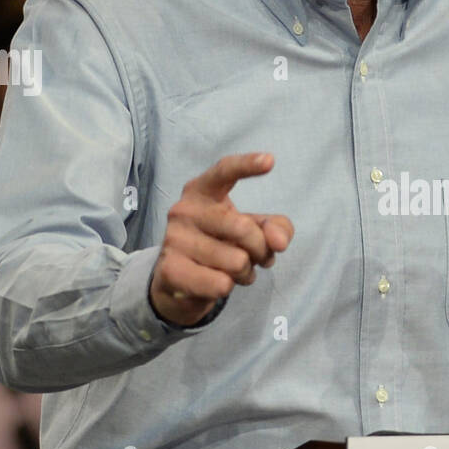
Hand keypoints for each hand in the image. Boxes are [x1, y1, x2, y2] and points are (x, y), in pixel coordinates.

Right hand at [149, 152, 293, 326]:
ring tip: (233, 271)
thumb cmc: (221, 245)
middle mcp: (184, 209)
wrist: (177, 281)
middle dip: (260, 249)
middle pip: (244, 228)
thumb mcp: (254, 230)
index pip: (224, 172)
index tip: (270, 161)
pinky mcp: (170, 269)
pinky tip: (218, 283)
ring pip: (237, 261)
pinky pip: (220, 284)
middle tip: (255, 257)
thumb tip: (278, 242)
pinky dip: (228, 288)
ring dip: (245, 273)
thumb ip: (276, 228)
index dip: (247, 166)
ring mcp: (174, 239)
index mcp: (202, 190)